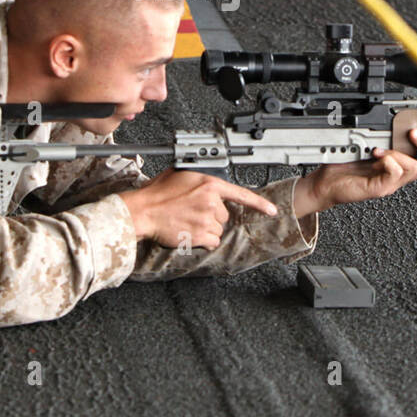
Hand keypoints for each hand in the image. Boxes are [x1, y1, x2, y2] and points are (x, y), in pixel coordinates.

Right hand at [119, 169, 278, 248]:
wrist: (144, 210)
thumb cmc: (157, 193)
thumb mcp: (180, 175)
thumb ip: (199, 179)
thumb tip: (205, 182)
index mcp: (209, 184)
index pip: (241, 194)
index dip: (259, 204)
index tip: (271, 211)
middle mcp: (211, 201)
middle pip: (224, 215)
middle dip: (211, 216)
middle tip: (192, 213)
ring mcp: (207, 219)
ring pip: (218, 229)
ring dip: (206, 229)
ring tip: (188, 222)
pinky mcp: (201, 235)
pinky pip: (211, 242)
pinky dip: (203, 241)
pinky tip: (189, 232)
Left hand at [297, 128, 416, 214]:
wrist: (325, 186)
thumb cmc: (342, 168)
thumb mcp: (366, 150)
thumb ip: (383, 143)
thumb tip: (392, 129)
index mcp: (397, 170)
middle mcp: (397, 179)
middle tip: (414, 134)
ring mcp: (389, 185)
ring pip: (413, 168)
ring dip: (399, 153)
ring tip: (381, 150)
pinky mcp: (379, 189)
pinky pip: (395, 172)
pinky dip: (389, 160)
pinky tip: (378, 157)